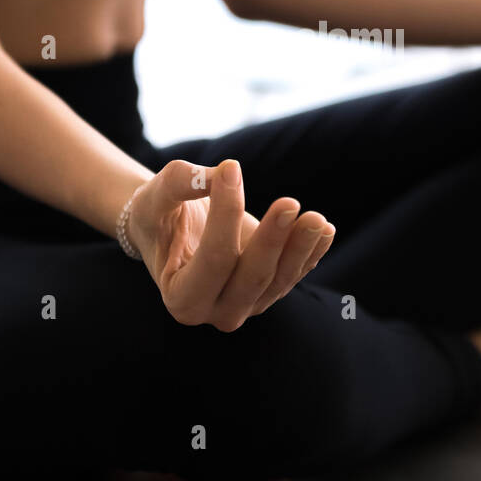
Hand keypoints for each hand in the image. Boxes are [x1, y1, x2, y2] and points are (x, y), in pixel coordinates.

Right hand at [124, 159, 334, 331]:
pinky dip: (312, 252)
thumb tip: (219, 172)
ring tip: (316, 219)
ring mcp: (246, 305)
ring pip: (280, 280)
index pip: (213, 260)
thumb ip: (179, 183)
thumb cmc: (157, 214)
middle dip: (273, 240)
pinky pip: (294, 274)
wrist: (170, 229)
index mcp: (180, 298)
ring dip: (301, 248)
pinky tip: (325, 230)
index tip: (231, 168)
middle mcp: (215, 311)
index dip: (226, 216)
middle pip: (252, 277)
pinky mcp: (268, 292)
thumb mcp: (155, 197)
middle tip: (289, 202)